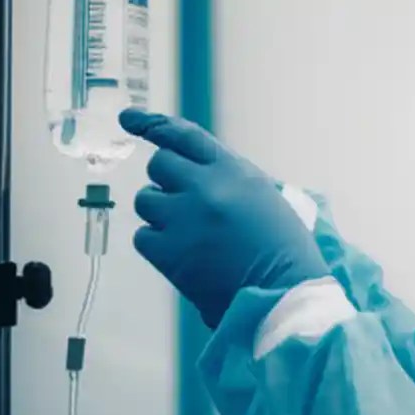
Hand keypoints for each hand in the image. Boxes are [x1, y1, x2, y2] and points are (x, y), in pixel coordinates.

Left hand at [120, 109, 328, 327]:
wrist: (285, 295)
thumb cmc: (284, 252)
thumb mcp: (266, 200)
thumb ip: (230, 180)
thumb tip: (192, 173)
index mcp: (235, 172)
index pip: (185, 136)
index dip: (153, 124)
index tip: (129, 119)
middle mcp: (207, 187)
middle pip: (160, 165)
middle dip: (168, 182)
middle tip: (185, 205)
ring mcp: (185, 218)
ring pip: (146, 199)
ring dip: (161, 213)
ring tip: (188, 234)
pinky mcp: (169, 252)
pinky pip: (143, 236)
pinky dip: (157, 244)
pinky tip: (182, 255)